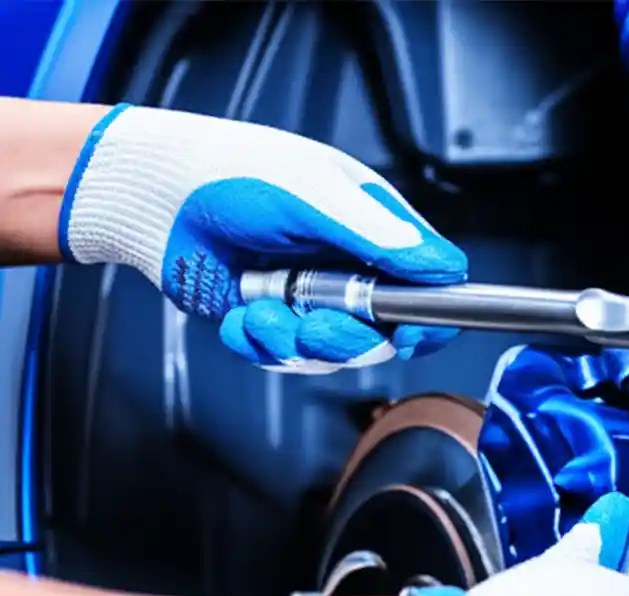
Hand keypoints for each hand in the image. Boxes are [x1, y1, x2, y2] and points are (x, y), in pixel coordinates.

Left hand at [60, 103, 466, 371]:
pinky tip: (238, 314)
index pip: (429, 282)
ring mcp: (310, 296)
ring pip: (332, 350)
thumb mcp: (312, 195)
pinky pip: (282, 355)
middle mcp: (349, 266)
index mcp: (374, 226)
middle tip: (312, 324)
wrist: (151, 198)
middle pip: (381, 331)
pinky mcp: (271, 318)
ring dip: (293, 340)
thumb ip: (377, 235)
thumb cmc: (230, 174)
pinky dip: (258, 343)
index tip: (410, 332)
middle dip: (345, 337)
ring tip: (258, 311)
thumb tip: (442, 267)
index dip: (428, 315)